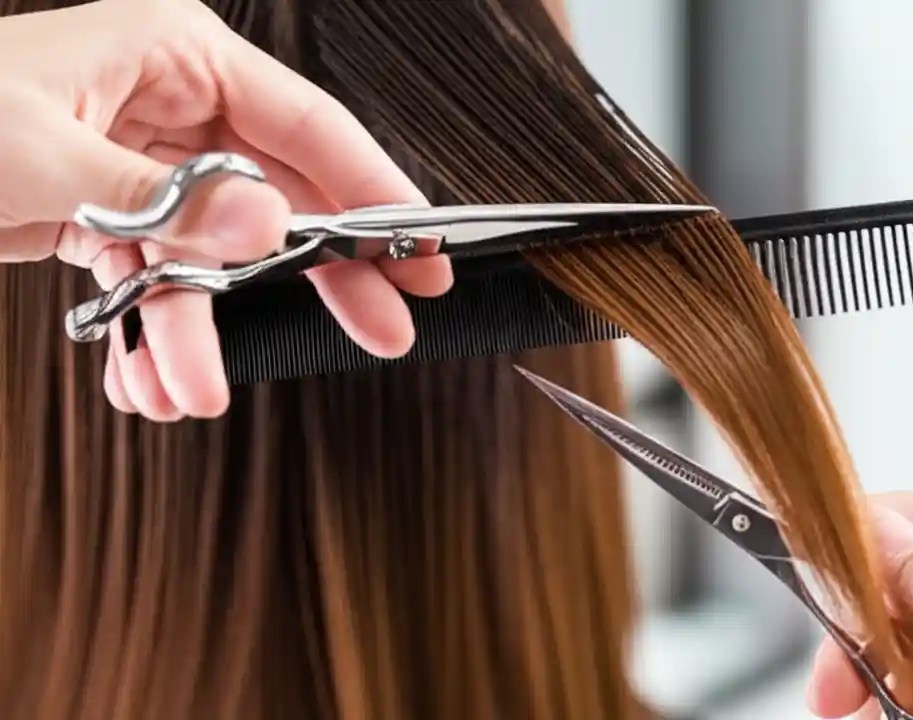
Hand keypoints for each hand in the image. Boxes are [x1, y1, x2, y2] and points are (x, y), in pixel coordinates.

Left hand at [0, 0, 451, 420]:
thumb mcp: (43, 155)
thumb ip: (165, 200)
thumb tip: (268, 229)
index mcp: (177, 52)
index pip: (308, 124)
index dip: (375, 191)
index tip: (422, 250)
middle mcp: (174, 102)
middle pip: (283, 193)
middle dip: (320, 275)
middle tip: (380, 329)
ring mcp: (147, 160)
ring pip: (216, 254)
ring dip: (205, 329)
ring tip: (194, 389)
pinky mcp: (116, 211)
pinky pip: (161, 276)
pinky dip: (155, 330)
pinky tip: (145, 378)